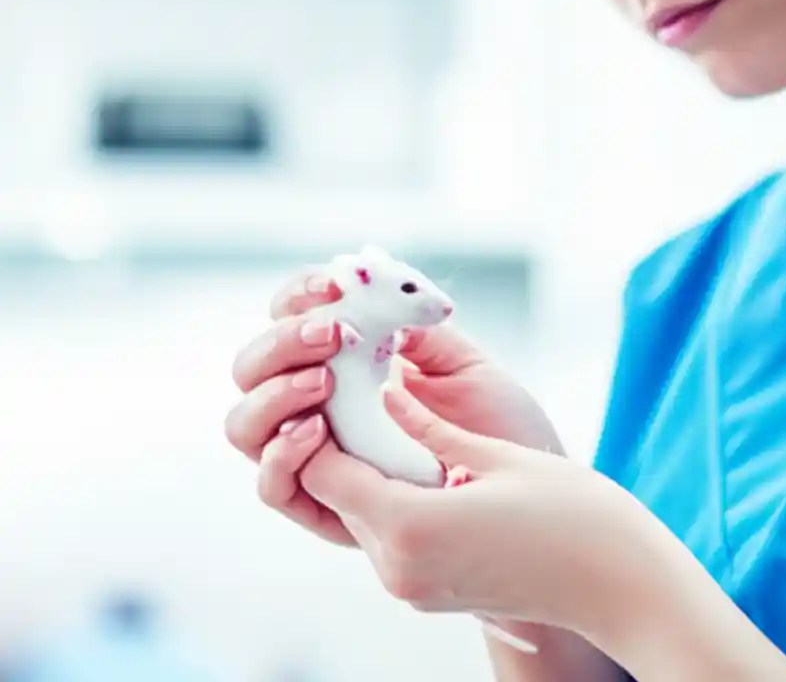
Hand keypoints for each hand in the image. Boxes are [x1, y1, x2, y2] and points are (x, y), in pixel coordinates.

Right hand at [224, 266, 563, 546]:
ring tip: (322, 383)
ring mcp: (314, 458)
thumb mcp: (466, 368)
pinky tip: (316, 431)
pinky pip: (274, 486)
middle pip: (252, 368)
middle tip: (332, 336)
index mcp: (345, 363)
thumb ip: (420, 331)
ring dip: (274, 396)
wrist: (529, 499)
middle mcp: (316, 407)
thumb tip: (374, 289)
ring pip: (246, 425)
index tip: (336, 287)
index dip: (301, 296)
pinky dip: (281, 456)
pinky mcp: (323, 508)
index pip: (291, 318)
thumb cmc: (498, 428)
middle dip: (282, 343)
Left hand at [299, 386, 785, 681]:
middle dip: (348, 448)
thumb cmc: (574, 515)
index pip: (323, 471)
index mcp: (410, 527)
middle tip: (372, 395)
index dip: (325, 428)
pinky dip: (397, 506)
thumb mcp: (499, 456)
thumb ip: (431, 427)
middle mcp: (398, 568)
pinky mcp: (429, 595)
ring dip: (373, 477)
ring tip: (406, 431)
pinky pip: (391, 542)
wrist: (619, 584)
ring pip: (363, 519)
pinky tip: (431, 472)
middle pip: (339, 496)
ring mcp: (412, 589)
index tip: (346, 390)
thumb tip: (388, 391)